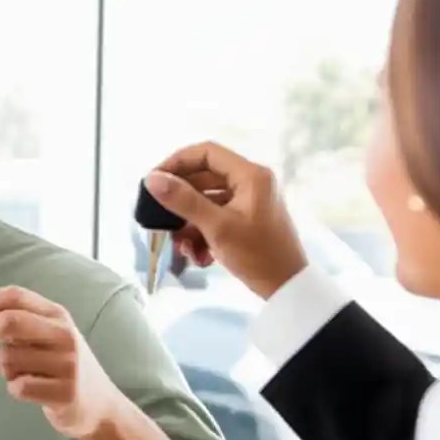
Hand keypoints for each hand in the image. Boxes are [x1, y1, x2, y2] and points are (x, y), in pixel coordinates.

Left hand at [0, 286, 126, 439]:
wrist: (100, 406)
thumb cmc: (60, 366)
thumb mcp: (47, 335)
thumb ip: (17, 323)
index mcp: (57, 315)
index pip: (17, 297)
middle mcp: (65, 335)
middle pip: (12, 322)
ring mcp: (68, 364)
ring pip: (10, 359)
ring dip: (7, 370)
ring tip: (28, 375)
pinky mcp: (65, 392)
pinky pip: (19, 387)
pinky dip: (16, 389)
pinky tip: (34, 391)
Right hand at [142, 141, 307, 298]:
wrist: (287, 287)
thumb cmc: (257, 254)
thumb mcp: (217, 227)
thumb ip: (184, 201)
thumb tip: (152, 179)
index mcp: (250, 175)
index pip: (207, 153)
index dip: (177, 162)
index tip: (155, 180)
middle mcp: (250, 182)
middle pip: (204, 177)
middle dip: (181, 200)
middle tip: (159, 215)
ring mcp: (248, 201)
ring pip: (206, 200)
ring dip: (189, 222)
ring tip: (181, 245)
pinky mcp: (245, 219)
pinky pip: (215, 216)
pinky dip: (202, 232)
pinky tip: (197, 254)